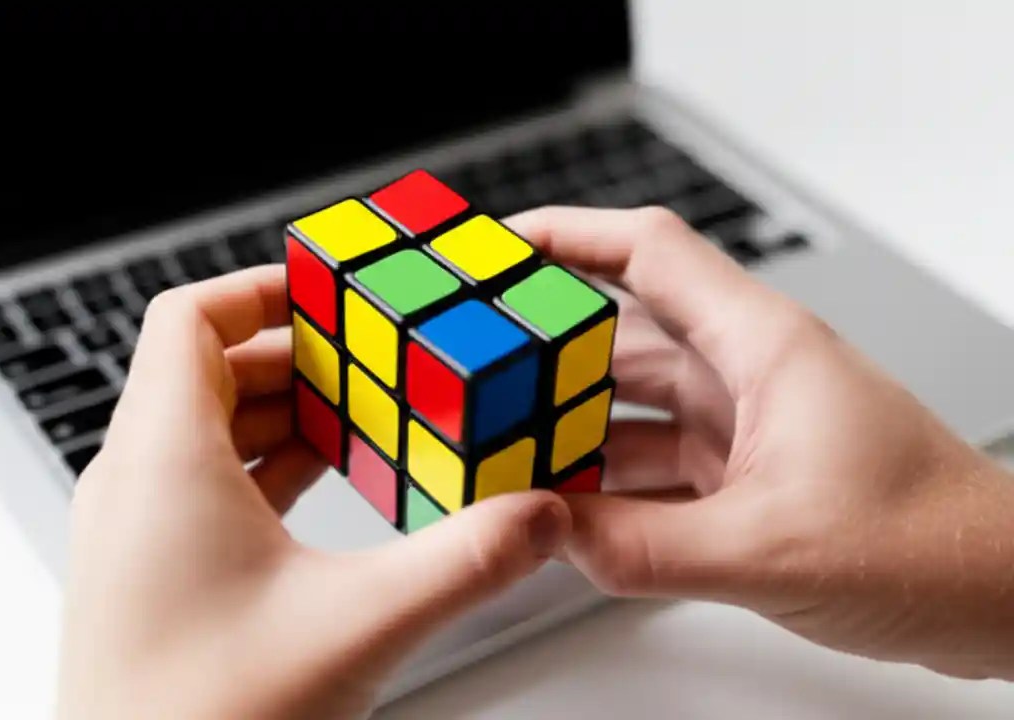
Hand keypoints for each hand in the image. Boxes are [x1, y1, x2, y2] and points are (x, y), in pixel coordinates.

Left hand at [54, 265, 571, 719]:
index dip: (261, 288)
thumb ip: (466, 560)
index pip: (189, 315)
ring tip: (359, 415)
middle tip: (370, 355)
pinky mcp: (142, 572)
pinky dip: (259, 464)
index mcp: (163, 460)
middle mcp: (131, 482)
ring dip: (278, 412)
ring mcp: (128, 529)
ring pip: (200, 424)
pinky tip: (321, 487)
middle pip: (205, 366)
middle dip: (293, 354)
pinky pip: (197, 479)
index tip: (328, 290)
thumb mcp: (361, 625)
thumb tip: (542, 514)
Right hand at [505, 206, 1013, 679]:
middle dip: (545, 351)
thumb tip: (548, 535)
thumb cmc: (932, 543)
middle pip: (621, 335)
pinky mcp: (745, 476)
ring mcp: (744, 426)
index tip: (497, 247)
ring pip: (630, 408)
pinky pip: (652, 465)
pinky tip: (564, 509)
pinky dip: (604, 485)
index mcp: (762, 347)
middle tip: (475, 368)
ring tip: (503, 447)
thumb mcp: (767, 549)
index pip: (648, 253)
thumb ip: (643, 548)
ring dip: (570, 428)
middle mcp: (747, 374)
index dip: (566, 235)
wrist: (1001, 597)